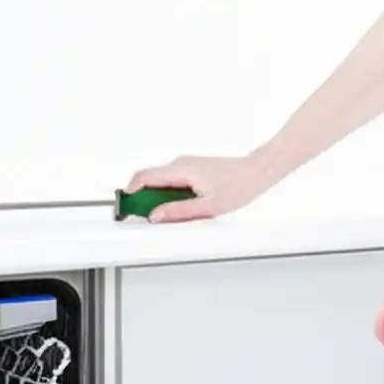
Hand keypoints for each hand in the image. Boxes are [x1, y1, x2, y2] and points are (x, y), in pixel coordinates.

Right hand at [125, 154, 273, 222]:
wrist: (257, 172)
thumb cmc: (239, 185)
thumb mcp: (208, 206)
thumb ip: (179, 211)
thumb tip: (156, 216)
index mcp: (180, 170)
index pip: (143, 178)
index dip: (130, 194)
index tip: (126, 210)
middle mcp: (180, 164)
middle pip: (149, 181)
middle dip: (143, 200)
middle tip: (146, 219)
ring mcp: (185, 166)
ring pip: (160, 183)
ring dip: (157, 200)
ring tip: (169, 216)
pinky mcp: (191, 171)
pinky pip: (171, 183)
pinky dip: (168, 196)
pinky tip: (181, 207)